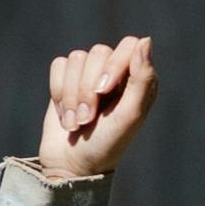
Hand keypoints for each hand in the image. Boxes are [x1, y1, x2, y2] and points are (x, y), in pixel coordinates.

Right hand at [38, 36, 157, 183]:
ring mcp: (89, 74)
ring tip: (77, 123)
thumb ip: (142, 78)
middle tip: (89, 118)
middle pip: (98, 52)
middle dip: (88, 88)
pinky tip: (66, 116)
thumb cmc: (107, 144)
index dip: (113, 65)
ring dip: (72, 96)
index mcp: (138, 79)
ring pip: (76, 59)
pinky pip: (58, 66)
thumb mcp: (130, 115)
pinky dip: (59, 93)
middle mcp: (115, 72)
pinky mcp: (66, 80)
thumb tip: (146, 40)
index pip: (129, 45)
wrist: (72, 166)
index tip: (104, 91)